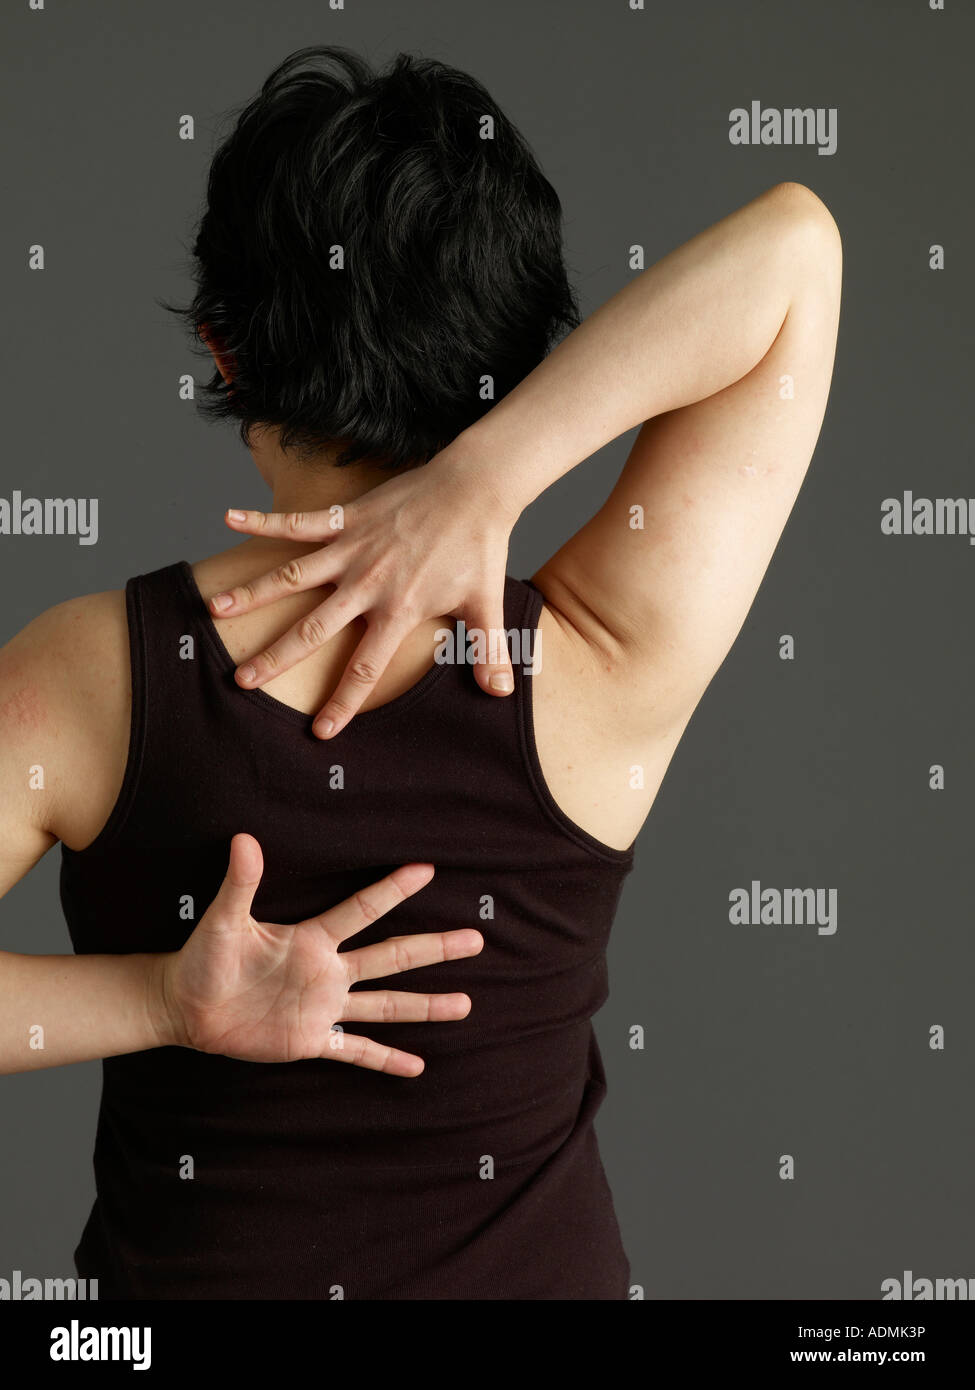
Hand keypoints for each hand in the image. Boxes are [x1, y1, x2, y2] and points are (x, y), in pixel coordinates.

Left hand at [154, 833, 482, 1075]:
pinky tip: (416, 1067)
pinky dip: (385, 1060)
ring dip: (425, 1006)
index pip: (361, 910)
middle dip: (434, 949)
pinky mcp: (311, 1040)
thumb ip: (240, 883)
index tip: (427, 868)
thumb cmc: (202, 957)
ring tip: (465, 1005)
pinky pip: (355, 1051)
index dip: (392, 890)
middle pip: (393, 958)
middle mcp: (329, 971)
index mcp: (313, 940)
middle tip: (475, 939)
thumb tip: (243, 839)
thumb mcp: (223, 921)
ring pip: (386, 1005)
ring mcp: (325, 1007)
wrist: (186, 1007)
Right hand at [210, 443, 517, 737]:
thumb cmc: (479, 547)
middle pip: (313, 628)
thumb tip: (501, 695)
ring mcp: (353, 548)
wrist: (475, 487)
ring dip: (253, 592)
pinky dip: (263, 519)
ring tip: (216, 609)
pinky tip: (228, 517)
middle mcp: (368, 583)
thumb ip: (488, 651)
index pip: (365, 667)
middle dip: (276, 657)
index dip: (343, 702)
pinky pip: (298, 521)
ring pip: (292, 575)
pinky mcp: (347, 517)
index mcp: (399, 610)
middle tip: (242, 680)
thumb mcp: (486, 604)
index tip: (320, 731)